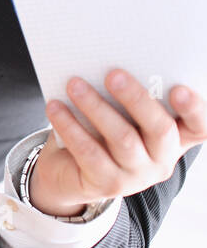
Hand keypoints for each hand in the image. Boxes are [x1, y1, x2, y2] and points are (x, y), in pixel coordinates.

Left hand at [29, 70, 206, 216]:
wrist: (69, 170)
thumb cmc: (100, 129)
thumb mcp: (119, 113)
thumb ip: (123, 96)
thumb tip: (107, 63)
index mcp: (175, 137)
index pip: (198, 126)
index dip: (194, 109)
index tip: (179, 89)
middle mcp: (162, 158)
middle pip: (159, 129)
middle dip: (136, 98)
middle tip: (112, 74)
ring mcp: (137, 175)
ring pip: (122, 139)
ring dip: (96, 107)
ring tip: (74, 85)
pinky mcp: (108, 184)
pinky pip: (89, 152)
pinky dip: (70, 126)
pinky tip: (55, 107)